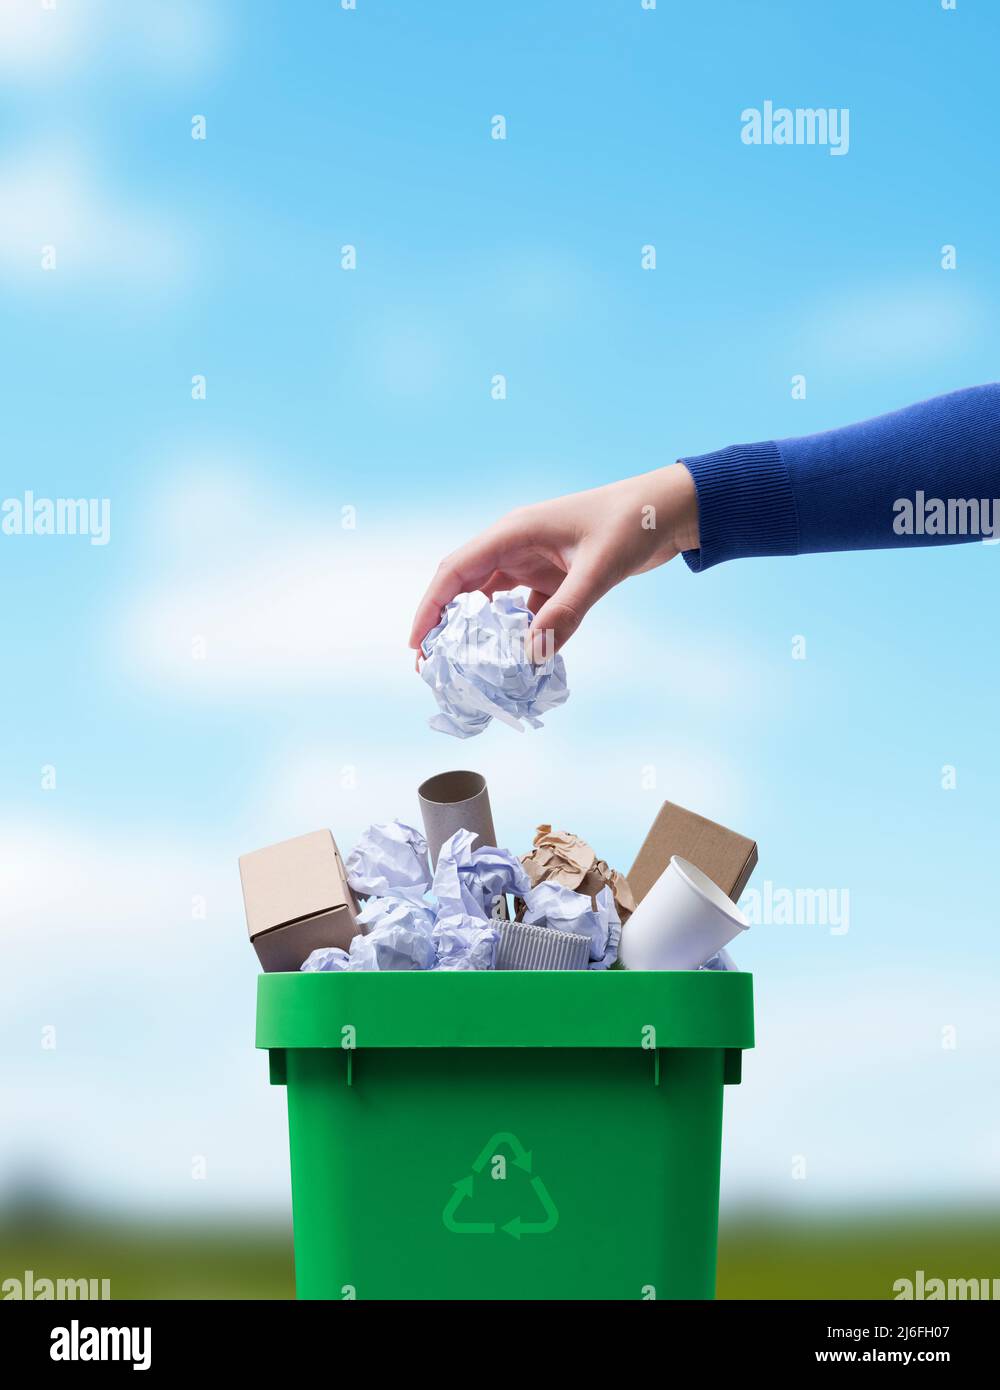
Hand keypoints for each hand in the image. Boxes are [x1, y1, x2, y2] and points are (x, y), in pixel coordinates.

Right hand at [408, 462, 699, 657]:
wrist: (670, 509)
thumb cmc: (632, 523)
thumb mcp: (599, 570)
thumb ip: (566, 612)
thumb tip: (532, 656)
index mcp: (514, 532)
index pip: (456, 571)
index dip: (431, 606)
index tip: (417, 643)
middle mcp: (516, 545)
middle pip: (466, 587)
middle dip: (447, 624)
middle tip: (433, 666)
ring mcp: (535, 560)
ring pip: (494, 600)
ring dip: (482, 631)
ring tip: (468, 668)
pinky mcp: (555, 575)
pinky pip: (526, 608)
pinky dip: (520, 632)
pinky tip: (519, 659)